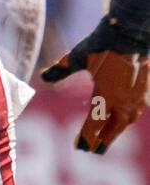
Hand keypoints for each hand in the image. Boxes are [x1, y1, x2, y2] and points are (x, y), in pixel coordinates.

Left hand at [41, 15, 149, 153]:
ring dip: (115, 131)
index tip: (78, 147)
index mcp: (106, 97)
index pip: (94, 125)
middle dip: (102, 141)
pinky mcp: (142, 90)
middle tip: (92, 151)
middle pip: (112, 129)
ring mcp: (135, 97)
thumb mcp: (74, 58)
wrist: (129, 33)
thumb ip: (60, 71)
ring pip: (126, 121)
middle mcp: (123, 101)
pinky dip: (126, 119)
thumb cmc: (100, 46)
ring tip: (106, 140)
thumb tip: (43, 77)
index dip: (86, 137)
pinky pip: (134, 111)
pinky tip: (122, 119)